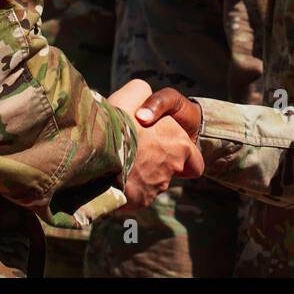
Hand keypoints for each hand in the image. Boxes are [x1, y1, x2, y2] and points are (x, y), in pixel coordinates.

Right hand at [108, 80, 203, 208]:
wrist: (98, 147)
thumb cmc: (119, 116)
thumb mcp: (136, 92)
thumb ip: (148, 99)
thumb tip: (146, 109)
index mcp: (179, 143)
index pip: (195, 161)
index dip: (185, 158)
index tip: (169, 152)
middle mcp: (173, 166)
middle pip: (170, 171)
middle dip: (157, 164)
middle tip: (136, 153)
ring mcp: (157, 187)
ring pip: (153, 183)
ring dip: (141, 175)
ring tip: (121, 163)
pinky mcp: (140, 201)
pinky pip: (137, 196)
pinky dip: (129, 189)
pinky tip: (114, 176)